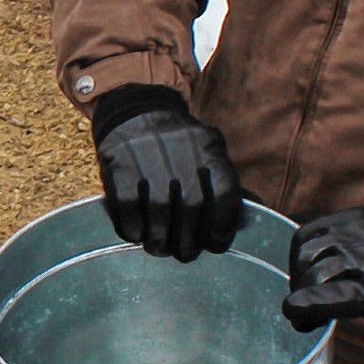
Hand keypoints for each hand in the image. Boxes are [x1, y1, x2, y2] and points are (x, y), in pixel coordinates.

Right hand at [95, 90, 245, 262]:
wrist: (134, 110)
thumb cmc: (178, 144)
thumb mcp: (207, 150)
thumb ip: (222, 182)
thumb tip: (243, 219)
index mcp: (209, 146)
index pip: (225, 192)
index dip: (222, 225)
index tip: (215, 244)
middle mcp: (181, 149)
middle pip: (191, 207)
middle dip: (188, 240)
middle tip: (184, 253)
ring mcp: (147, 156)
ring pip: (159, 211)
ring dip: (159, 239)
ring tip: (159, 248)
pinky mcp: (119, 164)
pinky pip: (128, 207)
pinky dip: (133, 228)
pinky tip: (137, 234)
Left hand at [282, 207, 363, 333]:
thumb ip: (348, 244)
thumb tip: (316, 268)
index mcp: (357, 220)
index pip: (307, 237)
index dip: (298, 263)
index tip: (304, 281)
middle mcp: (357, 235)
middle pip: (306, 256)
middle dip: (299, 282)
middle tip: (307, 303)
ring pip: (314, 277)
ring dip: (303, 300)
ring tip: (308, 318)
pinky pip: (327, 297)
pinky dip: (306, 308)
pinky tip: (301, 320)